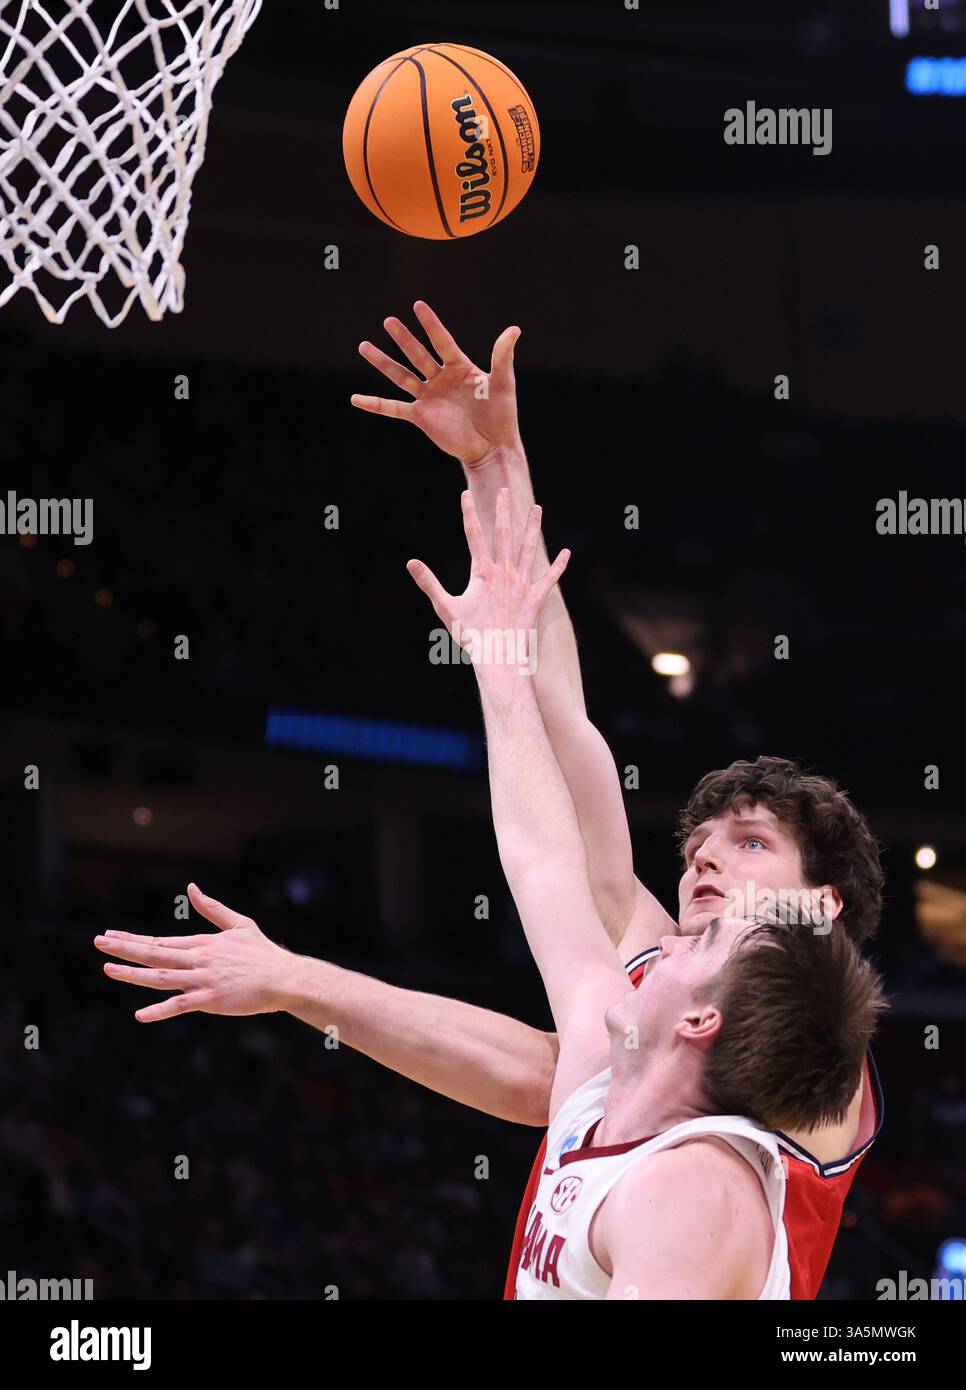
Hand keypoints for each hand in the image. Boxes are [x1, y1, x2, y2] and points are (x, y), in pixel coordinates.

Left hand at [93, 885, 295, 1022]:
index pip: (160, 941)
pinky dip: (160, 1011)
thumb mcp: (238, 924)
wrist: (284, 977)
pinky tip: (140, 1015)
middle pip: (155, 954)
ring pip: (161, 977)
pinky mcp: (212, 999)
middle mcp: (199, 959)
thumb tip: (191, 888)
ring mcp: (204, 980)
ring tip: (108, 969)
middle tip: (99, 942)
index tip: (110, 935)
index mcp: (202, 943)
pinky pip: (181, 1006)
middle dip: (124, 948)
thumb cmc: (262, 953)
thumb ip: (212, 908)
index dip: (133, 939)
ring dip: (133, 974)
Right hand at [350, 300, 521, 466]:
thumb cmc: (501, 415)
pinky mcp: (421, 416)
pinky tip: (356, 399)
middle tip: (388, 321)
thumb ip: (503, 356)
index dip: (430, 324)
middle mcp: (440, 379)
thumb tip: (514, 329)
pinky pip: (393, 408)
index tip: (417, 305)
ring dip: (383, 362)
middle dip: (403, 338)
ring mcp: (429, 397)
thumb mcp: (504, 383)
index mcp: (460, 368)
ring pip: (401, 376)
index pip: (442, 341)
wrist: (493, 447)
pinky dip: (375, 405)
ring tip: (364, 346)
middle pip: (417, 355)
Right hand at [407, 488, 569, 671]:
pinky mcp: (536, 600)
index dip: (469, 513)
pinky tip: (567, 553)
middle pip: (504, 535)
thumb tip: (410, 563)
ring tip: (537, 508)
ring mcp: (522, 585)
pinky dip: (558, 566)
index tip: (465, 494)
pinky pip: (549, 579)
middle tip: (504, 490)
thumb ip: (429, 582)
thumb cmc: (471, 637)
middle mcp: (505, 574)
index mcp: (483, 573)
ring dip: (532, 528)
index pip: (474, 536)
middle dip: (503, 511)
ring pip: (529, 550)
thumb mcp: (446, 608)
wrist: (499, 659)